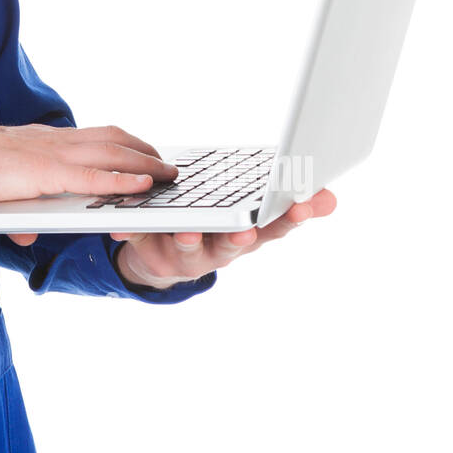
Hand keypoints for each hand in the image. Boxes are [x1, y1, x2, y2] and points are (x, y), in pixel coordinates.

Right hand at [0, 123, 176, 247]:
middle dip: (144, 150)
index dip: (124, 142)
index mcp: (48, 142)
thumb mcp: (4, 188)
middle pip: (113, 140)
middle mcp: (57, 142)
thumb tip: (27, 235)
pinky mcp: (50, 173)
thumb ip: (20, 210)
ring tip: (167, 174)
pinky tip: (143, 185)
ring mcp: (56, 155)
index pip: (95, 135)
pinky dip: (122, 180)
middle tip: (168, 163)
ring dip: (144, 163)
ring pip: (112, 153)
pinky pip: (95, 176)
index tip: (144, 150)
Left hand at [110, 187, 338, 289]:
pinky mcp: (150, 248)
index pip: (274, 229)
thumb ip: (293, 207)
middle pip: (232, 246)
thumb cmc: (218, 227)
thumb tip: (331, 197)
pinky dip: (132, 231)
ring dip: (188, 238)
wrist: (167, 255)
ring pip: (188, 247)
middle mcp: (218, 251)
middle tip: (247, 229)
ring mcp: (184, 253)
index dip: (288, 220)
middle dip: (239, 237)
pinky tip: (121, 223)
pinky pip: (139, 237)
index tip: (300, 205)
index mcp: (246, 237)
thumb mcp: (257, 219)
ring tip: (185, 228)